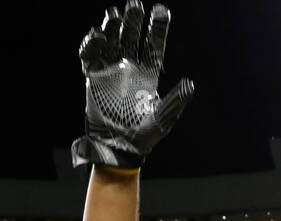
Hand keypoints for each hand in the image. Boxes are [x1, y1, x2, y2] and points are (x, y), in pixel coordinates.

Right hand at [72, 2, 193, 169]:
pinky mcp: (93, 76)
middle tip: (135, 5)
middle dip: (134, 21)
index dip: (157, 28)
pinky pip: (90, 54)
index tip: (162, 10)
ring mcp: (110, 70)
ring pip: (111, 41)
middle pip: (132, 37)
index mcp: (148, 75)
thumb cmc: (143, 136)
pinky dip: (92, 43)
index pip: (154, 46)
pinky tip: (98, 36)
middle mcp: (130, 68)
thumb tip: (191, 84)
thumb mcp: (163, 119)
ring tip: (116, 13)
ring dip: (113, 26)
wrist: (118, 146)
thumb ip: (175, 101)